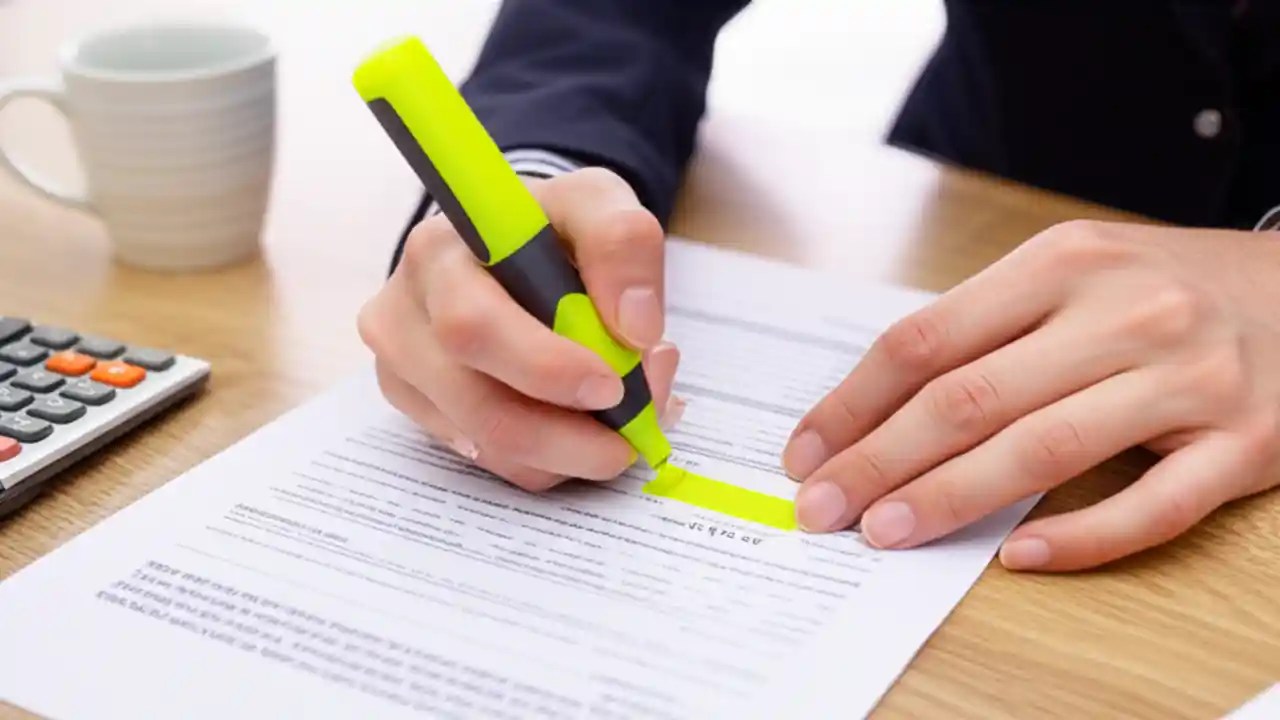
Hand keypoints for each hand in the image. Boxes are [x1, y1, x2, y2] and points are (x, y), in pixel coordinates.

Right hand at [358, 168, 680, 489]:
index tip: (611, 385)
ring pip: (488, 445)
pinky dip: (552, 458)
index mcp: (438, 253)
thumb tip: (636, 328)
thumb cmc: (549, 227)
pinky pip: (492, 461)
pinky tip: (584, 425)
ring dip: (569, 451)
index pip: (473, 325)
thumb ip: (623, 243)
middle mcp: (401, 314)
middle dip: (565, 432)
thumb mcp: (597, 204)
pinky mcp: (417, 409)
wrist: (510, 246)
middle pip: (475, 403)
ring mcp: (402, 369)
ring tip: (623, 423)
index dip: (542, 366)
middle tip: (630, 434)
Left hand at [783, 220, 1279, 570]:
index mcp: (1063, 263)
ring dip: (950, 499)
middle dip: (878, 460)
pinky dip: (1079, 538)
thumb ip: (987, 327)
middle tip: (822, 508)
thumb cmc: (1166, 287)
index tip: (806, 451)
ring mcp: (1186, 380)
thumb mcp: (1074, 273)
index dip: (853, 403)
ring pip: (1043, 450)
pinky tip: (1016, 555)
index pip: (927, 340)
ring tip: (885, 532)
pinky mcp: (1244, 445)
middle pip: (968, 398)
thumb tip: (876, 406)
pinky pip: (1150, 506)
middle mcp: (1123, 313)